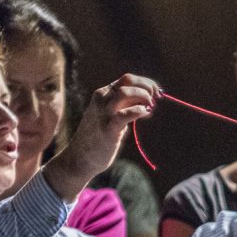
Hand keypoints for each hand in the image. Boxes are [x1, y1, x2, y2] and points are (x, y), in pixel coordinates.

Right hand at [45, 74, 160, 199]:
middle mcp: (101, 99)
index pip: (127, 79)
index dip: (145, 83)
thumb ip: (125, 106)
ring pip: (126, 93)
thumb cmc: (99, 137)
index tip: (156, 93)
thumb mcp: (111, 116)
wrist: (80, 158)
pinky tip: (144, 114)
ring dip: (143, 97)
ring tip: (149, 107)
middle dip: (147, 87)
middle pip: (128, 81)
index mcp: (103, 94)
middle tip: (155, 100)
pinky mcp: (107, 129)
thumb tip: (148, 101)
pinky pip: (125, 114)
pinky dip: (139, 111)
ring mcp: (103, 113)